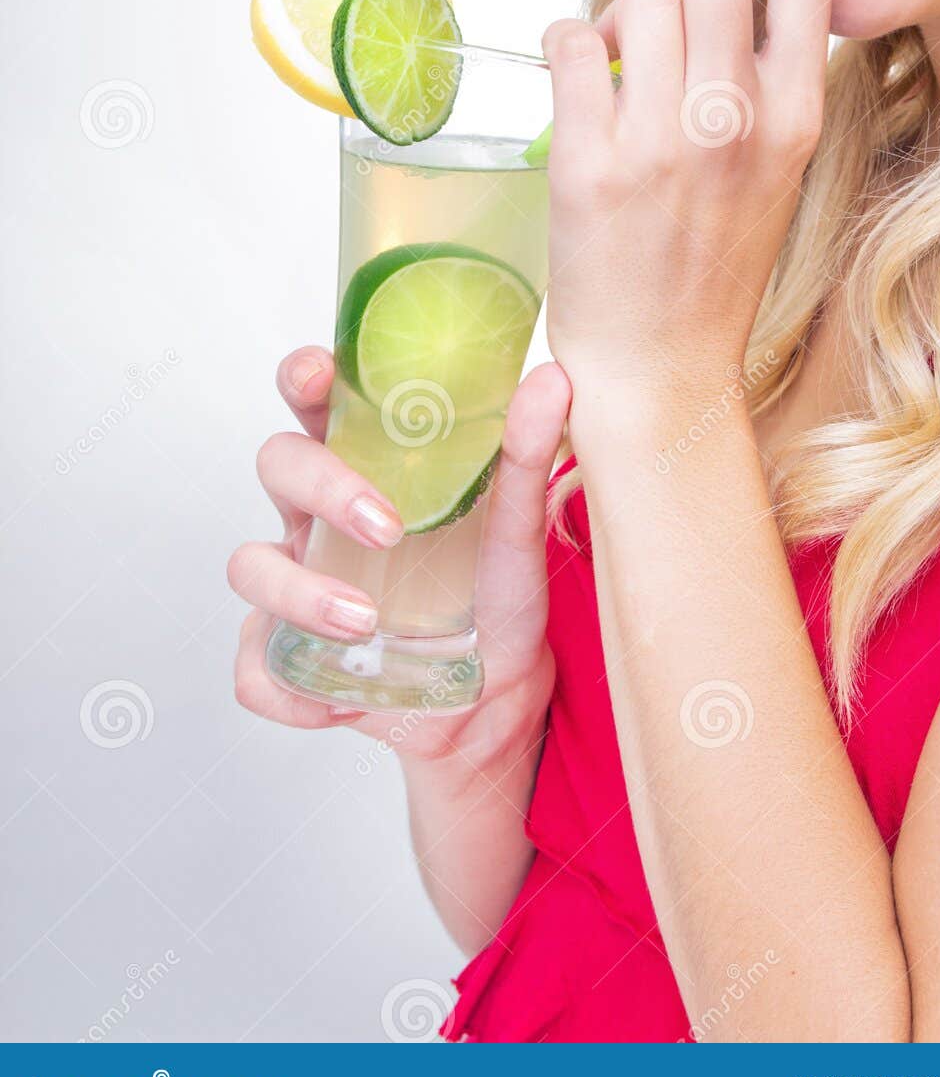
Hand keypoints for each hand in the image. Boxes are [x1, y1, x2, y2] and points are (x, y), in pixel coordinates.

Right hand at [230, 346, 571, 770]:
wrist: (495, 698)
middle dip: (322, 487)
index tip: (319, 376)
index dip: (303, 377)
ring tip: (366, 623)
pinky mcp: (288, 657)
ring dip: (299, 593)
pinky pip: (252, 670)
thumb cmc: (494, 595)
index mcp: (366, 466)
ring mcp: (295, 584)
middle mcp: (318, 517)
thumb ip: (526, 456)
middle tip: (387, 526)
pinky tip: (343, 701)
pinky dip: (290, 690)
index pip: (316, 400)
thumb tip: (552, 381)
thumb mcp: (517, 529)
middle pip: (276, 464)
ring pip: (250, 567)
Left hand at [539, 0, 831, 393]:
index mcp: (796, 120)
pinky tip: (571, 81)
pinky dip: (562, 43)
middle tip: (648, 5)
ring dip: (615, 11)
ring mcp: (662, 142)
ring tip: (610, 66)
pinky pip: (569, 41)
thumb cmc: (707, 271)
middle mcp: (737, 122)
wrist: (659, 370)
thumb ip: (760, 83)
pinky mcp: (589, 163)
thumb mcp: (773, 172)